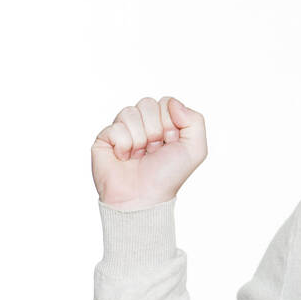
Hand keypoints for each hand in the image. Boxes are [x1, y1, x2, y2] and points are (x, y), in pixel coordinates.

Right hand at [91, 96, 206, 210]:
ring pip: (130, 112)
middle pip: (148, 103)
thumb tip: (172, 103)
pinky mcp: (105, 137)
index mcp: (164, 122)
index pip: (166, 102)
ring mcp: (122, 129)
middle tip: (154, 150)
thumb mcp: (195, 149)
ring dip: (140, 139)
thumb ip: (195, 121)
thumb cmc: (167, 176)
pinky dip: (124, 145)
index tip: (170, 143)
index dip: (170, 123)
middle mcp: (142, 123)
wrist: (144, 197)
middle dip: (155, 130)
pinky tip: (125, 158)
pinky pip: (116, 128)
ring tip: (140, 155)